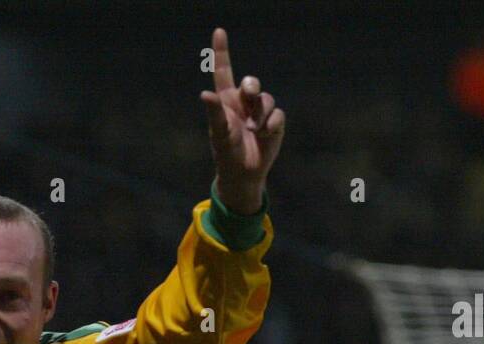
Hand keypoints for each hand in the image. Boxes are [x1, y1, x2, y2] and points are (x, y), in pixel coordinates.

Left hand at [200, 27, 285, 214]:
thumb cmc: (226, 153)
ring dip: (260, 115)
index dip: (222, 52)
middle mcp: (243, 103)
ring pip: (266, 99)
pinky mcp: (274, 122)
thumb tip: (205, 94)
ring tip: (253, 131)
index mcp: (226, 101)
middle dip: (252, 87)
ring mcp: (260, 112)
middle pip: (251, 82)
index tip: (218, 31)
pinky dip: (271, 125)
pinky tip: (264, 136)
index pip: (224, 72)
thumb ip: (214, 112)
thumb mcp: (219, 133)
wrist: (244, 173)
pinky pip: (278, 114)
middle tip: (248, 95)